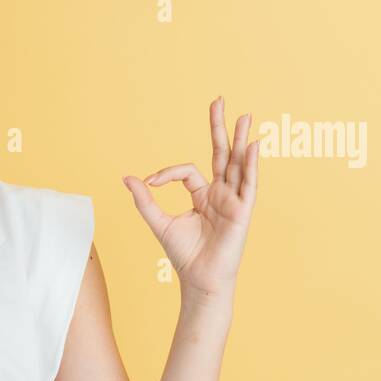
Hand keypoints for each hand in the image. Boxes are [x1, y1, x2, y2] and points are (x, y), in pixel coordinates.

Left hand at [122, 97, 257, 297]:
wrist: (198, 279)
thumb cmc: (183, 255)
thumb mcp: (159, 223)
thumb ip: (145, 200)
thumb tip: (127, 178)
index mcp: (202, 195)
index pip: (188, 171)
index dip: (167, 173)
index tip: (150, 182)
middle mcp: (220, 194)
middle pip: (221, 155)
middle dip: (219, 128)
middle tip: (218, 101)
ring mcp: (233, 201)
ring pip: (238, 164)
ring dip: (241, 139)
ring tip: (245, 115)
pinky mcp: (243, 211)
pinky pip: (248, 184)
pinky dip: (251, 165)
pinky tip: (253, 145)